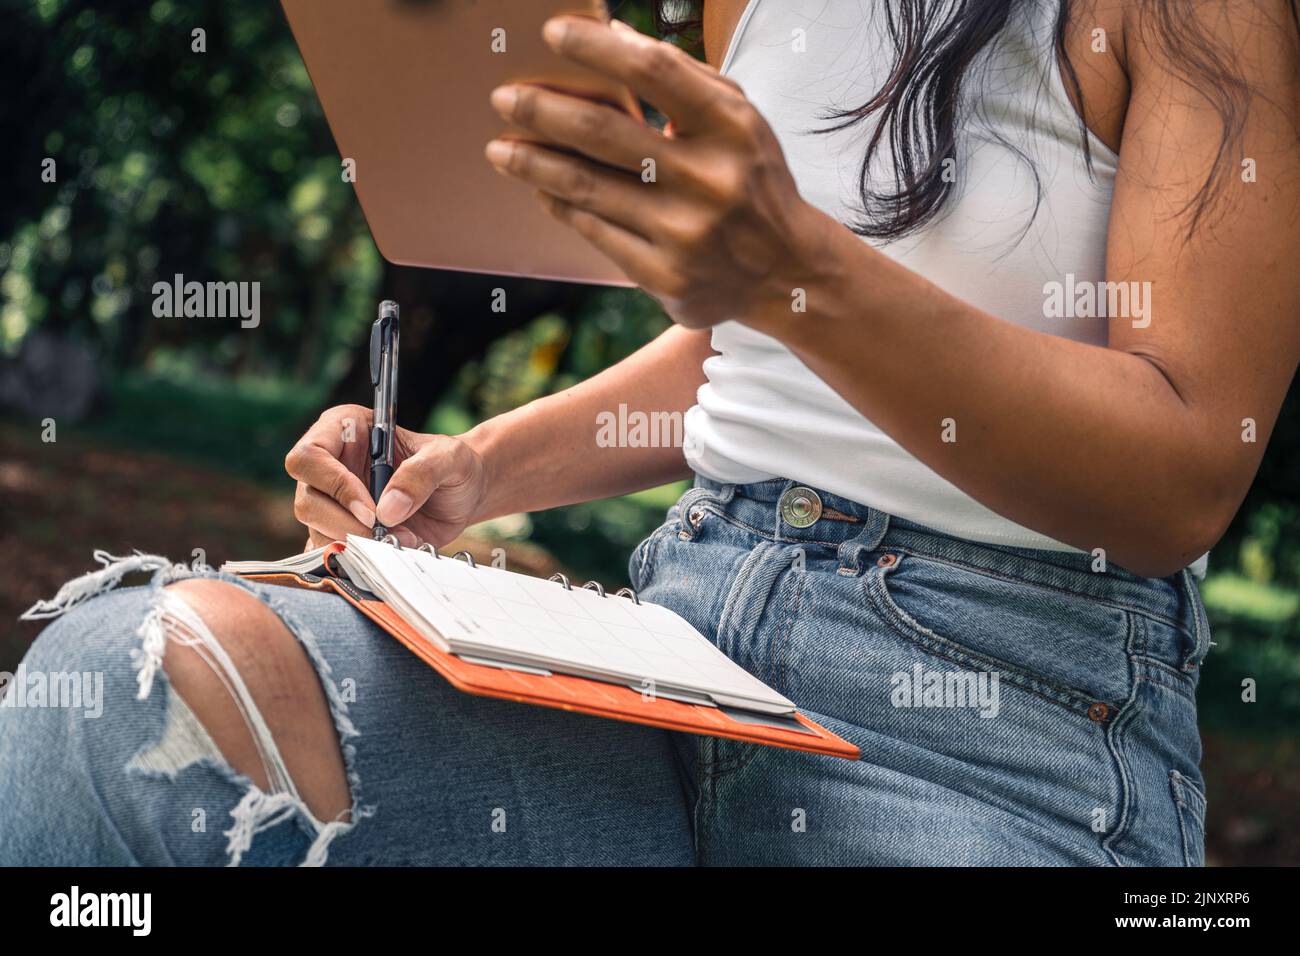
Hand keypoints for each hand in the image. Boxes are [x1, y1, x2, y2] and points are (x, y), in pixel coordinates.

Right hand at [284, 404, 486, 550]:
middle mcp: (331, 464)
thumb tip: (386, 510)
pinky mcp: (341, 529)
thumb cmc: (453, 464)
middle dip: (344, 523)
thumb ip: (422, 474)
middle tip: (383, 532)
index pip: (309, 455)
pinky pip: (331, 550)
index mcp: (345, 429)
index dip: (334, 485)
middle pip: (307, 499)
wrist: (464, 493)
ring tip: (401, 537)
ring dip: (357, 542)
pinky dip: (359, 557)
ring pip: (315, 529)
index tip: (371, 510)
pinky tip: (388, 549)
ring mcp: (332, 499)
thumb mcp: (450, 458)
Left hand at [484, 16, 835, 329]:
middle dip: (543, 110)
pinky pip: (596, 231)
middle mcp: (709, 180)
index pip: (655, 72)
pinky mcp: (666, 275)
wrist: (786, 273)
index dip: (598, 48)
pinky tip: (542, 188)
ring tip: (501, 148)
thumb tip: (614, 34)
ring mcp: (685, 233)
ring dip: (534, 163)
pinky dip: (561, 205)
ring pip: (587, 188)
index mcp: (732, 129)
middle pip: (605, 133)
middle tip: (504, 97)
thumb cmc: (753, 182)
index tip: (553, 33)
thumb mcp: (741, 122)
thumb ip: (685, 77)